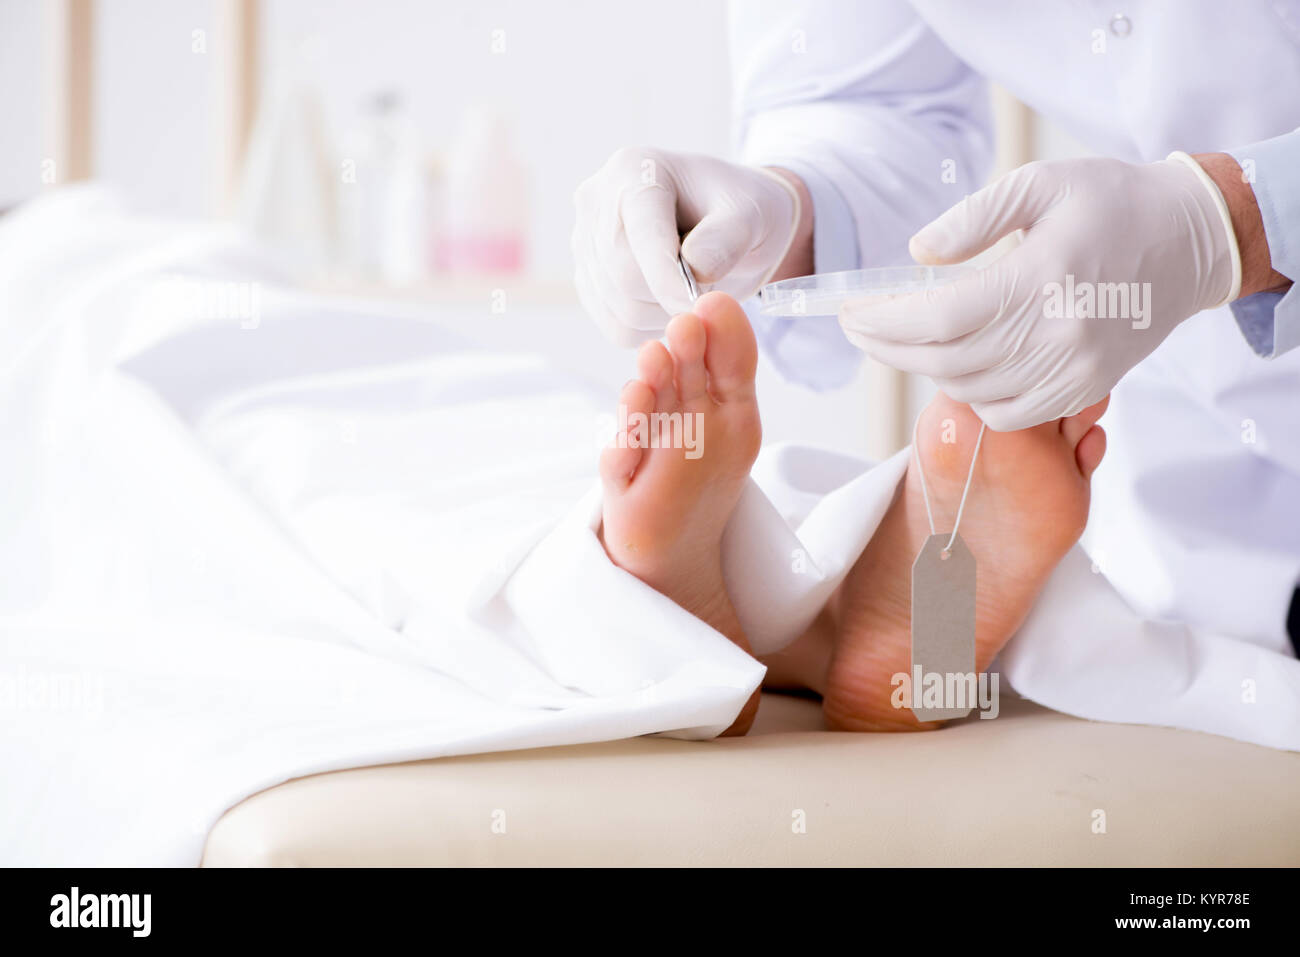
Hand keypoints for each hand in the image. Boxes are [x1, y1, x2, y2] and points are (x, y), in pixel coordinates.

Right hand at [572, 147, 801, 345]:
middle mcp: (597, 201)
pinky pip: (617, 327)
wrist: (728, 223)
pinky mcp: (588, 280)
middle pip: (623, 276)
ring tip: (695, 289)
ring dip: (666, 315)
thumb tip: (692, 270)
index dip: (670, 280)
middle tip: (710, 290)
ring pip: (620, 309)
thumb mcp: (752, 213)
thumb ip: (727, 239)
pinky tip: (674, 302)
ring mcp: (585, 242)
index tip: (700, 306)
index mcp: (635, 170)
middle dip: (671, 296)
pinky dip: (653, 328)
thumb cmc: (740, 210)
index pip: (640, 236)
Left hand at [837, 155, 1240, 430]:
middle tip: (859, 326)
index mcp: (1043, 276)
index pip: (939, 317)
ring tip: (902, 338)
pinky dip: (969, 394)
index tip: (849, 310)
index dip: (883, 320)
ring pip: (969, 390)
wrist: (1190, 241)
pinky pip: (1005, 413)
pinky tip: (956, 363)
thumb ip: (974, 217)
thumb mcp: (1042, 183)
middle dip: (887, 347)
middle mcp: (1059, 333)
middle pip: (944, 361)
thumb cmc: (1111, 201)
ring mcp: (1073, 370)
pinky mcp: (1082, 390)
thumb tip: (919, 254)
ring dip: (923, 368)